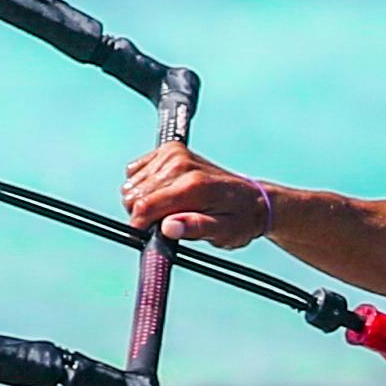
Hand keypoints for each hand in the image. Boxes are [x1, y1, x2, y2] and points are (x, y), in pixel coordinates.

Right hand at [124, 142, 276, 244]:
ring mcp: (174, 154)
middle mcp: (181, 164)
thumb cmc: (239, 220)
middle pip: (133, 195)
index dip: (139, 226)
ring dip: (142, 199)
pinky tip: (163, 193)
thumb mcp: (223, 233)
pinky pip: (135, 170)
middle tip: (165, 223)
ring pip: (131, 184)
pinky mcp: (171, 149)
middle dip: (141, 214)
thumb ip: (195, 228)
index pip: (144, 206)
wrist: (254, 200)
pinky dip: (143, 184)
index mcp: (193, 186)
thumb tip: (167, 228)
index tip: (149, 236)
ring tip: (168, 208)